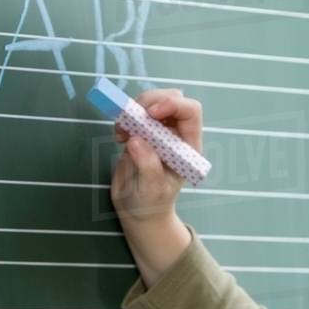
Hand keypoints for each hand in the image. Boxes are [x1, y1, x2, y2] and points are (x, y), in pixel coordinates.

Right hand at [110, 87, 203, 225]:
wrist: (137, 210)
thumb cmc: (152, 203)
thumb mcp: (153, 190)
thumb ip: (148, 166)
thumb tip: (136, 140)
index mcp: (188, 145)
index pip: (190, 112)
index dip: (173, 104)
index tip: (151, 113)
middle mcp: (175, 134)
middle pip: (170, 98)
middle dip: (149, 101)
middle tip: (131, 118)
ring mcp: (158, 131)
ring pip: (151, 101)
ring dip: (134, 108)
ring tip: (121, 131)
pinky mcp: (140, 132)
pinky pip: (133, 113)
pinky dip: (124, 117)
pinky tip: (119, 136)